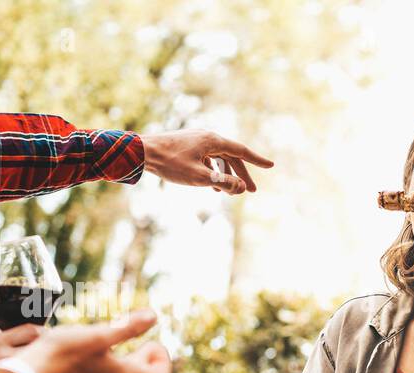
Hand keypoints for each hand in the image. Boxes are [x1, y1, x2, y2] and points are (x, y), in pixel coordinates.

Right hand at [18, 312, 171, 372]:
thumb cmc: (63, 353)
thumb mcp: (98, 334)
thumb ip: (128, 327)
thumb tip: (154, 316)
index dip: (162, 360)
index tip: (150, 341)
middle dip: (143, 353)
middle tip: (129, 332)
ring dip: (123, 358)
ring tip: (108, 340)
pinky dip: (106, 365)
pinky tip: (90, 352)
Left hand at [140, 130, 273, 194]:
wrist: (142, 151)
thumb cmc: (170, 164)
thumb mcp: (199, 177)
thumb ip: (222, 184)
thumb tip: (241, 188)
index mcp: (213, 141)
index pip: (241, 151)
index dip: (257, 161)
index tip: (271, 166)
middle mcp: (207, 137)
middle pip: (232, 157)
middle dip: (242, 175)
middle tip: (252, 191)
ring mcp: (196, 140)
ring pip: (219, 159)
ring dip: (227, 175)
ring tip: (230, 193)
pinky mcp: (187, 146)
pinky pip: (208, 159)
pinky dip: (214, 172)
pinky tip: (212, 186)